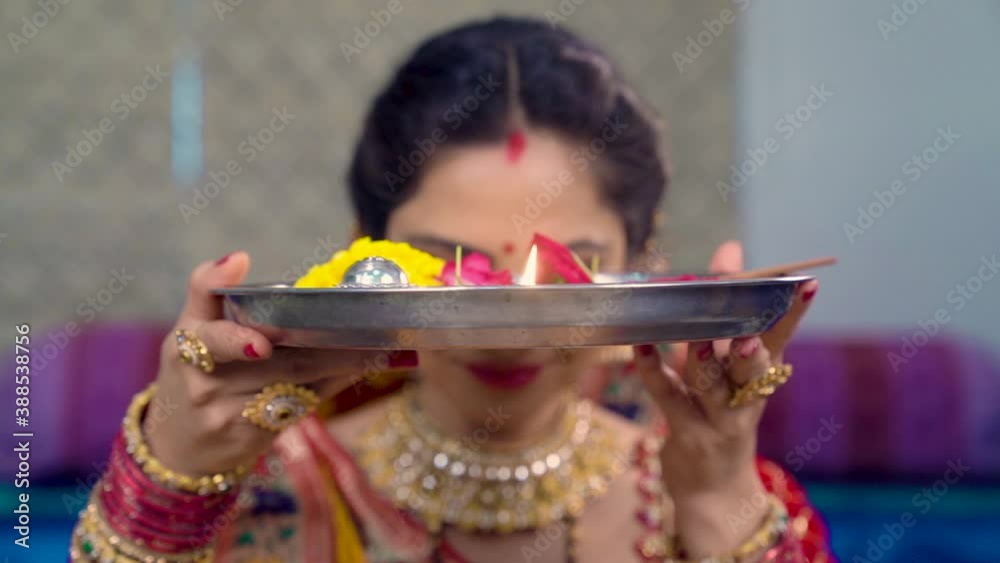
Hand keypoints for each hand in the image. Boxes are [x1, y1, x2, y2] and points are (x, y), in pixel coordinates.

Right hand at [145, 251, 409, 475]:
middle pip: (270, 361)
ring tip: (370, 345)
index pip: (207, 335)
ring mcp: (227, 414)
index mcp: (185, 346)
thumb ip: (208, 291)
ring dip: (336, 363)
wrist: (179, 449)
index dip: (234, 339)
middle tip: (356, 327)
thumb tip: (238, 257)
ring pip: (292, 383)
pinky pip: (299, 405)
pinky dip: (331, 384)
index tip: (262, 344)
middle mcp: (203, 383)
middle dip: (314, 344)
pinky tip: (358, 368)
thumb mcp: (188, 334)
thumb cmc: (193, 377)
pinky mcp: (252, 436)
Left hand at [632, 240, 818, 555]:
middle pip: (754, 368)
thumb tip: (724, 259)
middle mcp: (746, 400)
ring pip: (713, 387)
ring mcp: (718, 421)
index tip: (805, 284)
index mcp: (760, 380)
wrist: (714, 494)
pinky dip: (652, 372)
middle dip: (753, 342)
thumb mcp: (725, 373)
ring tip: (697, 336)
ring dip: (705, 360)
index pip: (781, 341)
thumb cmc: (717, 419)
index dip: (792, 315)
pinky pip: (669, 400)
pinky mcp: (688, 435)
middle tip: (753, 319)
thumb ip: (720, 323)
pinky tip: (640, 347)